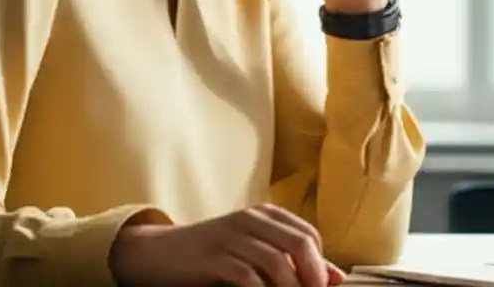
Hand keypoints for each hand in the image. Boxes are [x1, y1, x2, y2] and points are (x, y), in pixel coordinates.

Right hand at [108, 203, 346, 286]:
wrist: (156, 254)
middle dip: (313, 276)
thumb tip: (337, 277)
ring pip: (277, 262)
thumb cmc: (211, 255)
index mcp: (264, 214)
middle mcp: (250, 220)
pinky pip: (248, 278)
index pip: (309, 235)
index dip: (321, 264)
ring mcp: (231, 237)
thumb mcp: (252, 251)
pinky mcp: (213, 259)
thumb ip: (292, 261)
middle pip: (299, 245)